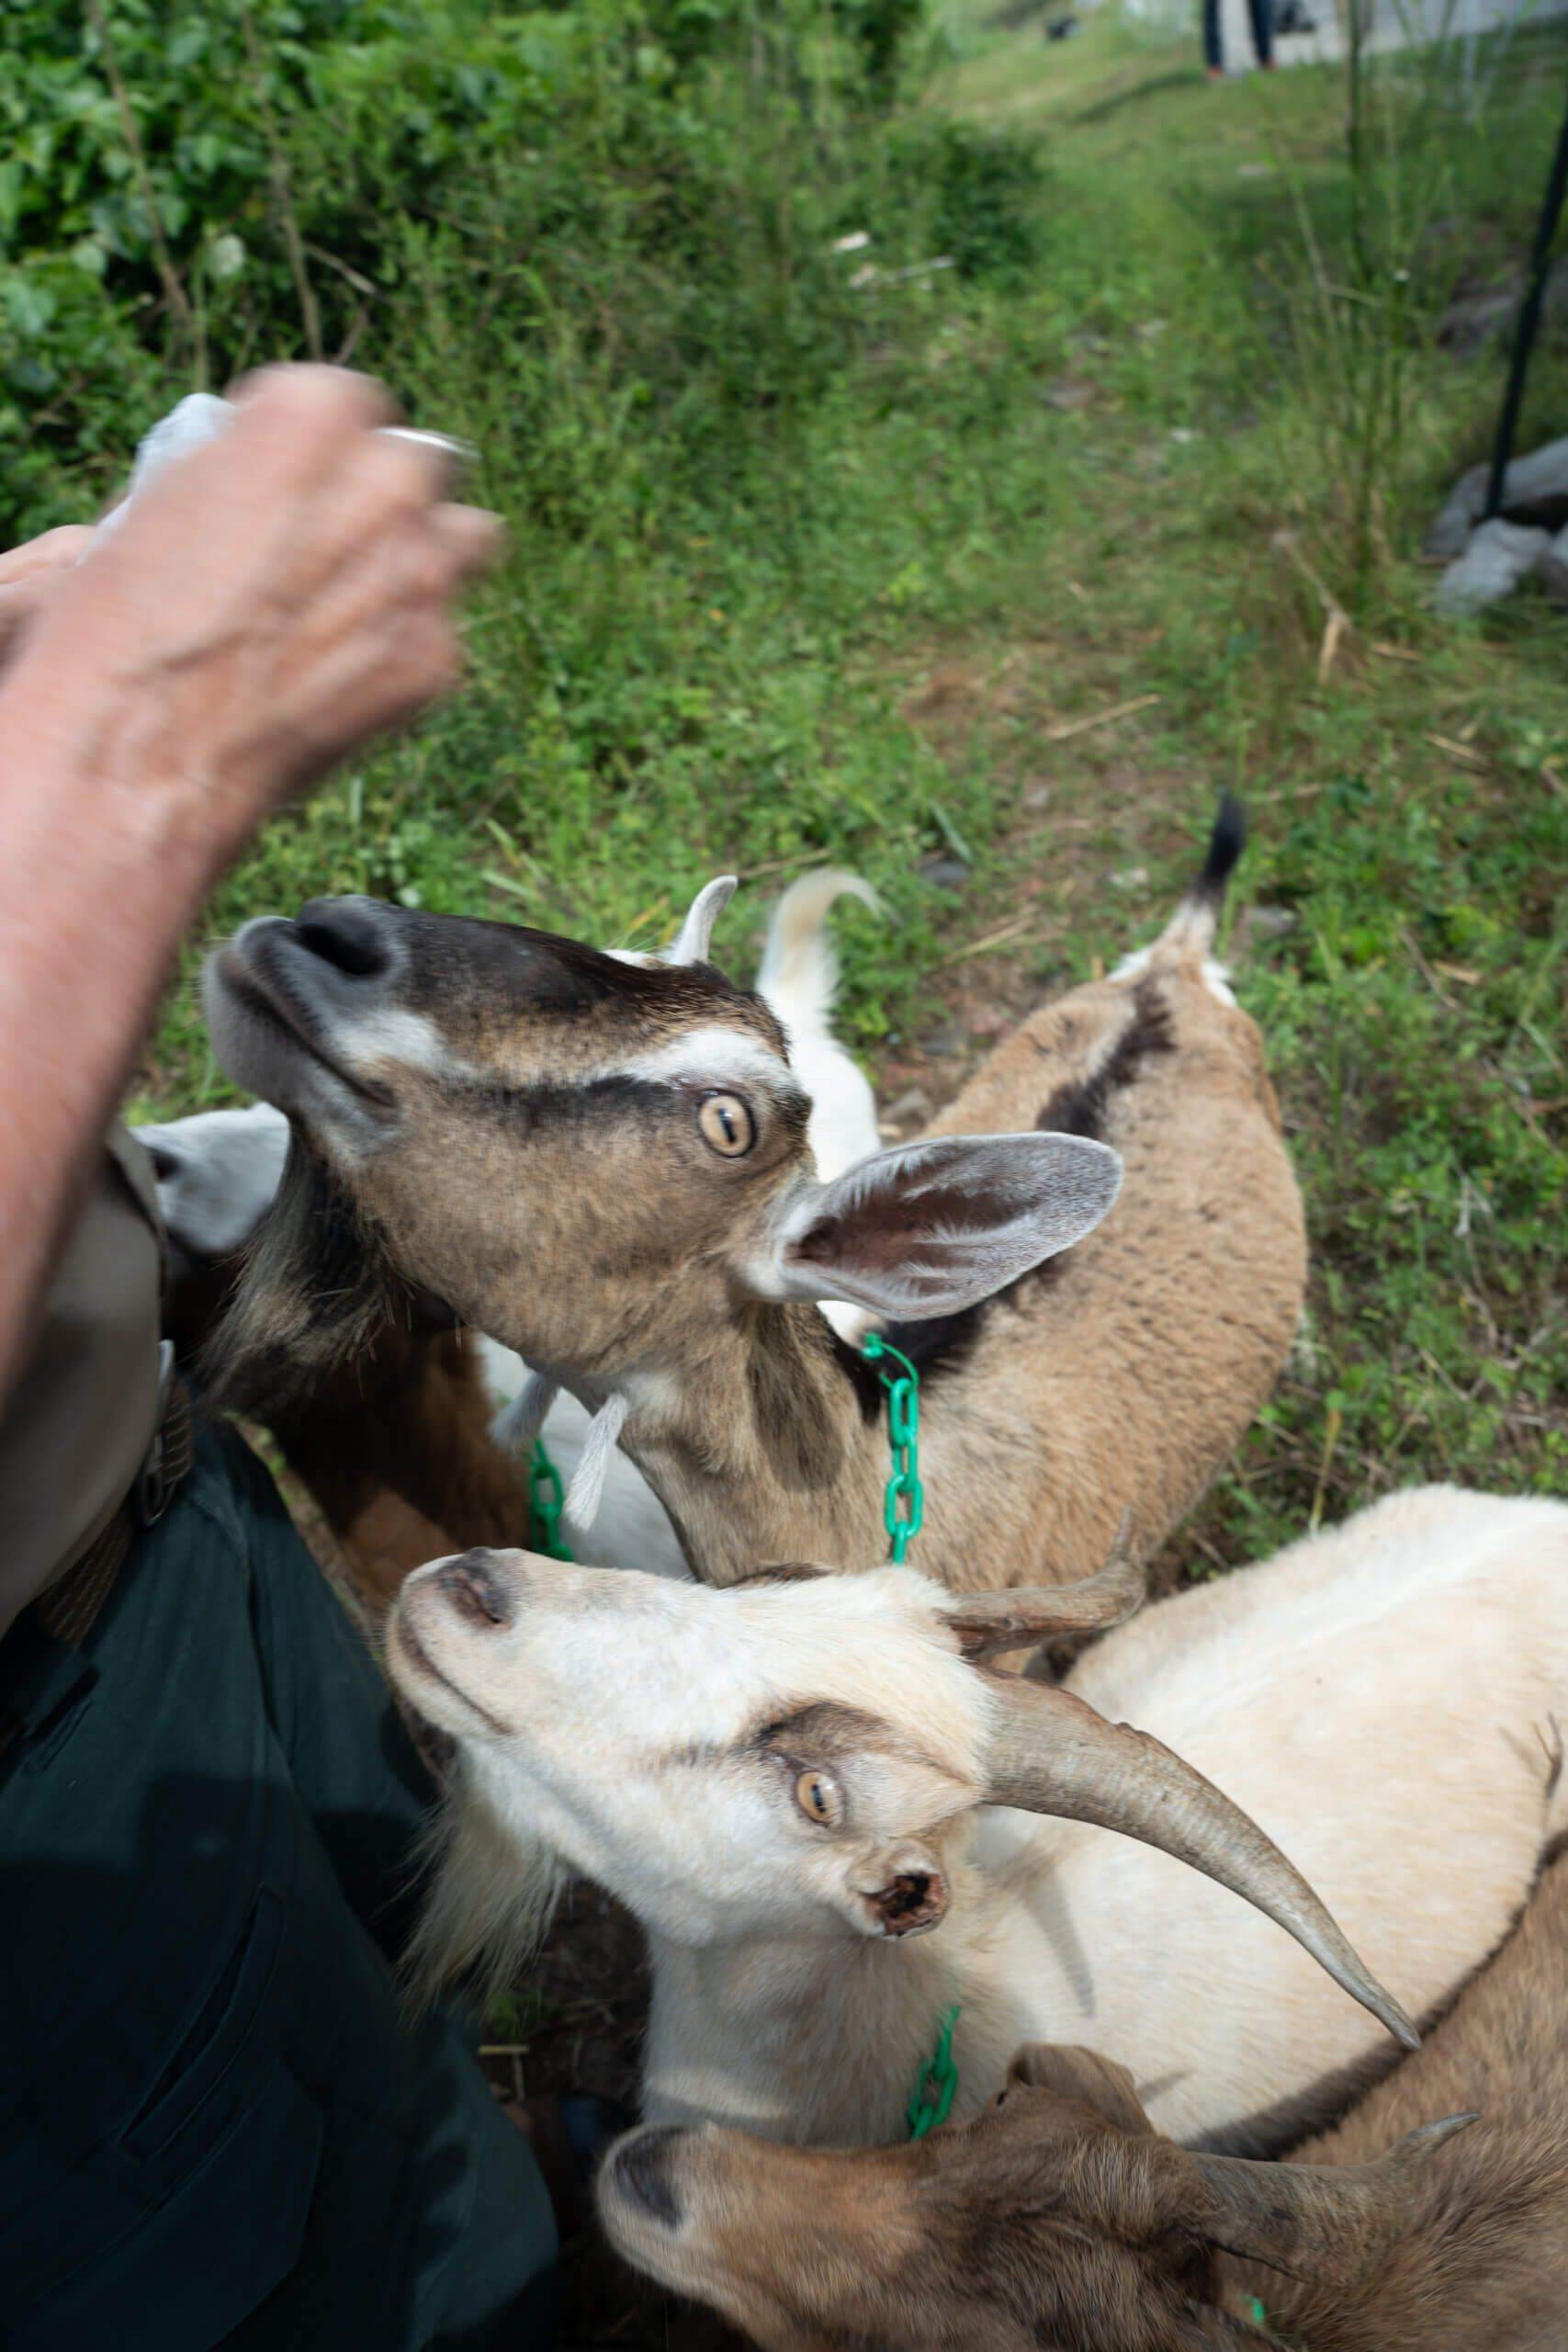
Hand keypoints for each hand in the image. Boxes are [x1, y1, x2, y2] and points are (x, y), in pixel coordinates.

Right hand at [7, 366, 499, 877]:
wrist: (140, 752)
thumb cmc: (120, 630)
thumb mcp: (153, 511)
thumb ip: (232, 483)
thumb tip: (252, 500)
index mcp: (309, 413)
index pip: (348, 404)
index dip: (320, 452)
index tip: (296, 487)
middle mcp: (386, 480)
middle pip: (418, 466)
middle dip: (385, 501)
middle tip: (337, 547)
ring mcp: (423, 572)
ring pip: (460, 543)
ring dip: (421, 564)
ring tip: (359, 608)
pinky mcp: (438, 658)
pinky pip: (441, 638)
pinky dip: (405, 656)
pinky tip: (340, 683)